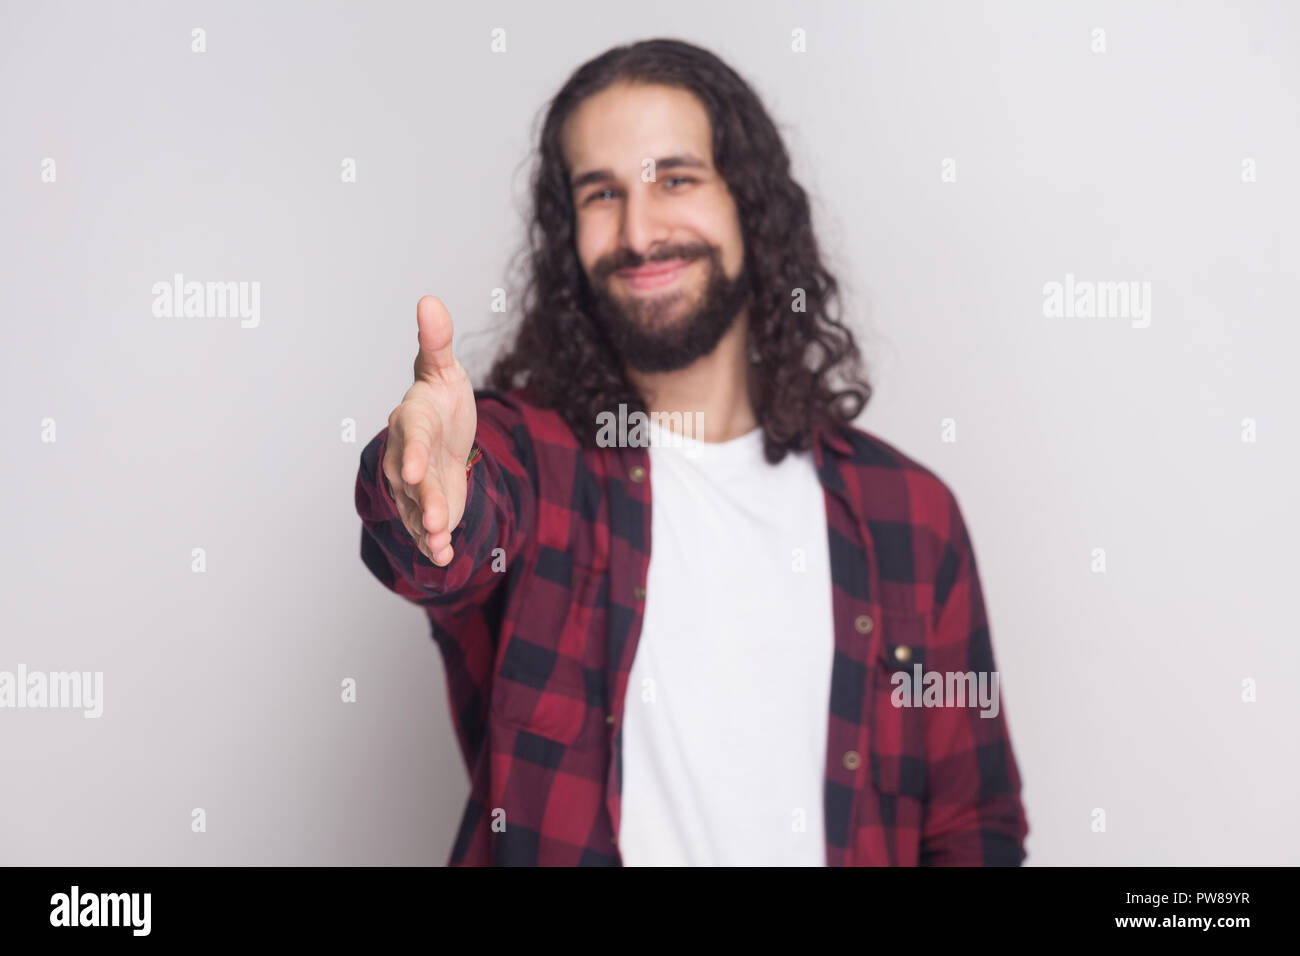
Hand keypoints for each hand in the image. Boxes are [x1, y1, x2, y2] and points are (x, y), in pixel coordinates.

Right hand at [381, 295, 477, 565]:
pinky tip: (445, 558)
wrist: (444, 430)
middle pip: (414, 482)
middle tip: (437, 522)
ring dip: (428, 529)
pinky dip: (434, 544)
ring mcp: (415, 486)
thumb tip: (430, 300)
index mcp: (413, 421)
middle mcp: (407, 456)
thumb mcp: (444, 369)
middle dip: (425, 502)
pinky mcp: (427, 506)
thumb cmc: (441, 396)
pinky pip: (426, 527)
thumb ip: (437, 341)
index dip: (413, 454)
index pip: (412, 438)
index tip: (417, 471)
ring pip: (418, 509)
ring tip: (441, 546)